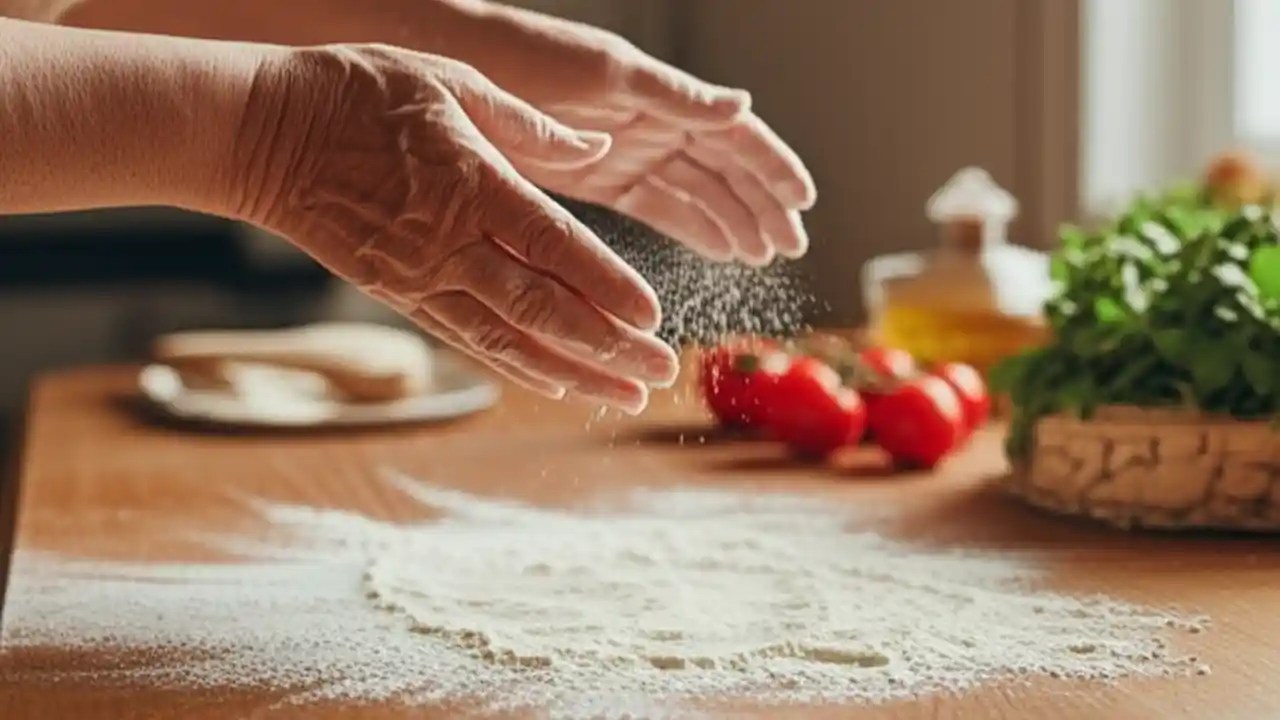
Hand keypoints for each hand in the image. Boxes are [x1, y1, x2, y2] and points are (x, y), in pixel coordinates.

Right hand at [231, 43, 677, 412]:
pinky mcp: (399, 296)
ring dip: (574, 372)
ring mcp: (421, 278)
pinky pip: (468, 342)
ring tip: (627, 394)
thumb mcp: (451, 83)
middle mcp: (450, 244)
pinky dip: (518, 367)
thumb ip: (530, 126)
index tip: (654, 318)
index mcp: (472, 185)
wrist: (261, 134)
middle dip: (608, 345)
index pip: (554, 247)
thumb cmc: (356, 94)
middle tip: (664, 370)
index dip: (606, 286)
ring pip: (509, 340)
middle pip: (542, 309)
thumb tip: (596, 150)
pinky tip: (560, 384)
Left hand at [448, 4, 816, 265]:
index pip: (733, 137)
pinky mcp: (596, 179)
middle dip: (760, 206)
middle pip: (723, 172)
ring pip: (695, 194)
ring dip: (731, 223)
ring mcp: (626, 153)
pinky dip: (690, 228)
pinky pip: (657, 207)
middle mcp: (652, 125)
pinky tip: (717, 251)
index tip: (804, 203)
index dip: (771, 168)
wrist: (454, 65)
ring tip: (762, 257)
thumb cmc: (527, 55)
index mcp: (661, 96)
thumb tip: (744, 106)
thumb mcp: (607, 74)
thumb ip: (675, 96)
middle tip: (791, 247)